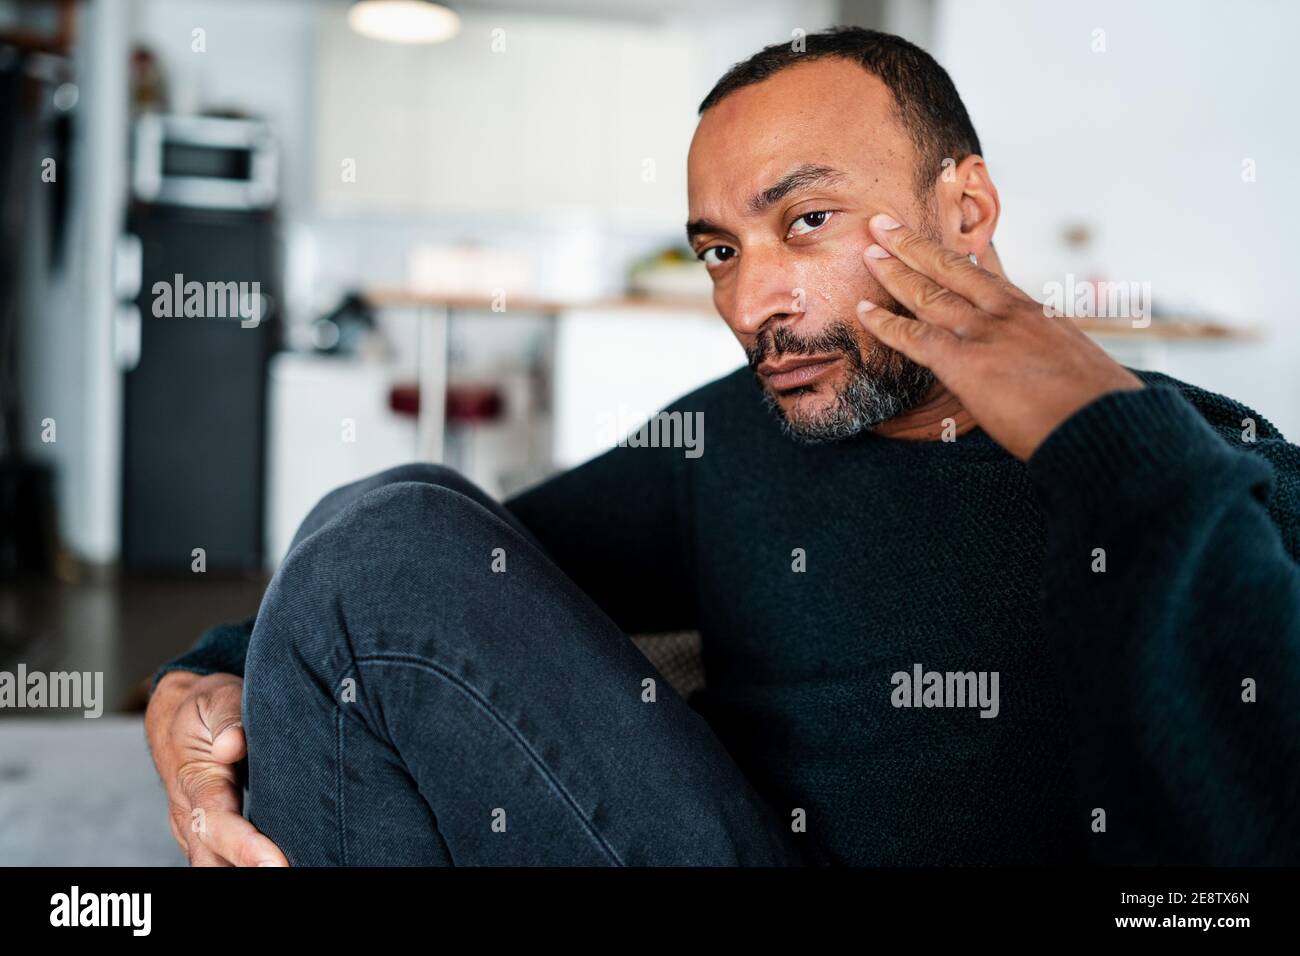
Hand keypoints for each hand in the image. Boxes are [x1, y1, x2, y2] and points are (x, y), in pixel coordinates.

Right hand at [145, 671, 287, 866]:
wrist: (176, 716)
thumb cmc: (205, 707)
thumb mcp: (216, 698)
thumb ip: (228, 718)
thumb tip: (232, 745)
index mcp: (195, 781)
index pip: (216, 822)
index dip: (245, 848)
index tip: (275, 864)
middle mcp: (189, 814)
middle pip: (213, 859)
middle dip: (248, 872)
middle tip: (291, 873)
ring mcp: (195, 830)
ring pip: (215, 866)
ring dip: (247, 873)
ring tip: (290, 871)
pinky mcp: (208, 836)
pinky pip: (222, 863)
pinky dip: (244, 867)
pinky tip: (279, 867)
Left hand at [856, 213, 1142, 460]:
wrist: (1104, 424)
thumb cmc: (1099, 408)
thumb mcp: (1079, 366)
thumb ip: (1050, 357)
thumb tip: (1050, 369)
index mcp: (1033, 311)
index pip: (988, 273)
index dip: (959, 252)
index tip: (943, 233)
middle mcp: (1007, 312)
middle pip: (951, 268)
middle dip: (913, 244)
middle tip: (884, 224)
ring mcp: (985, 333)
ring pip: (928, 292)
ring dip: (893, 269)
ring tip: (867, 250)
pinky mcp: (966, 363)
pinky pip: (915, 338)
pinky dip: (886, 323)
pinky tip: (864, 311)